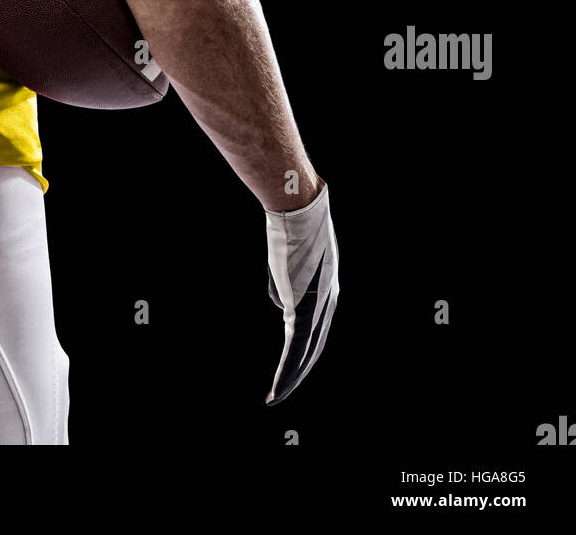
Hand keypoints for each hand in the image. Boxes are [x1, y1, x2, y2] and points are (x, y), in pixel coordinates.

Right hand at [264, 180, 338, 404]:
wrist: (296, 207)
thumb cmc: (290, 224)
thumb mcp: (291, 257)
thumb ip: (286, 284)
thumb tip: (281, 305)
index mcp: (328, 286)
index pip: (319, 327)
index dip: (306, 348)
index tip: (294, 363)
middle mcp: (328, 300)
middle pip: (316, 347)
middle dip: (300, 371)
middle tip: (284, 391)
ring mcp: (318, 306)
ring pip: (306, 354)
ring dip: (290, 378)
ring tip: (276, 397)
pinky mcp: (304, 308)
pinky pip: (295, 350)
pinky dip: (285, 373)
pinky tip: (277, 389)